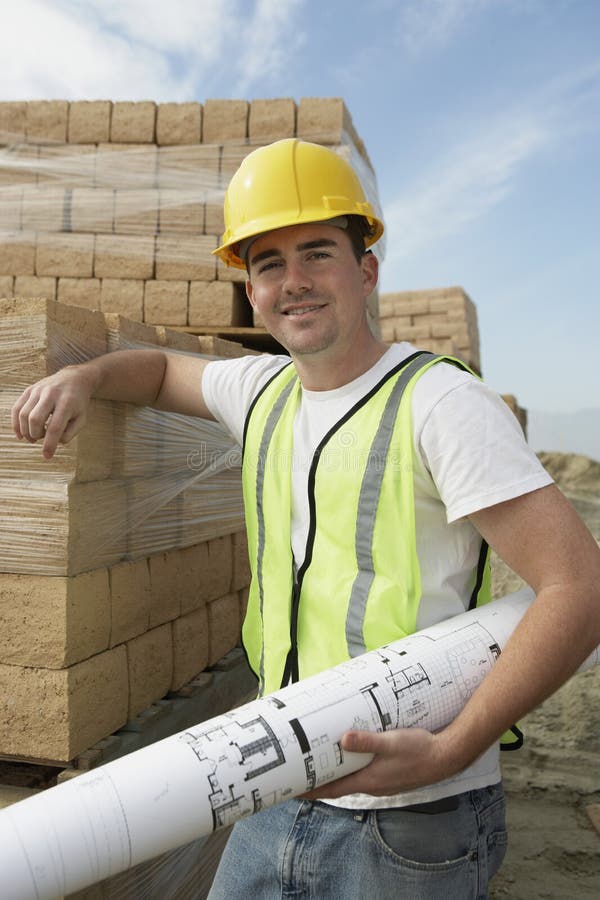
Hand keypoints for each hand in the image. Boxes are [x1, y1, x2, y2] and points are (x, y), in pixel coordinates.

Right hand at [11, 366, 95, 459]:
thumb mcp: (81, 419)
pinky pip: (17, 408)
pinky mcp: (29, 390)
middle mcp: (51, 394)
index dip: (49, 444)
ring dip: (26, 431)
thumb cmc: (78, 403)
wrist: (74, 379)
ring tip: (33, 437)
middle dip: (35, 435)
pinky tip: (20, 434)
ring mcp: (38, 390)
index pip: (55, 427)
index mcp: (67, 403)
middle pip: (35, 419)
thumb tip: (52, 443)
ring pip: (24, 414)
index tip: (47, 456)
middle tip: (40, 440)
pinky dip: (16, 423)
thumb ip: (69, 433)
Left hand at [303, 727, 455, 799]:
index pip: (331, 790)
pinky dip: (350, 769)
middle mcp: (373, 785)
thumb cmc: (420, 750)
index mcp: (368, 781)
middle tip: (297, 775)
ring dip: (334, 775)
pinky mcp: (389, 775)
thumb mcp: (391, 742)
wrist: (447, 757)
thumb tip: (343, 740)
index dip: (310, 790)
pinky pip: (363, 774)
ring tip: (318, 764)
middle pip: (338, 786)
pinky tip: (350, 757)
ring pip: (351, 780)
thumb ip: (367, 741)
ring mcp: (382, 781)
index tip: (291, 790)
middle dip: (317, 782)